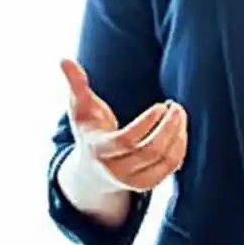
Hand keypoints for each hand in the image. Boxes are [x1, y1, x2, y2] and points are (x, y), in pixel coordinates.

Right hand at [60, 58, 187, 191]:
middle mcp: (115, 169)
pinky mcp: (147, 185)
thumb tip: (64, 60)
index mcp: (99, 149)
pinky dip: (179, 147)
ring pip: (164, 160)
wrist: (91, 169)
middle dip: (168, 128)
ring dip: (177, 136)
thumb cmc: (89, 130)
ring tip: (178, 114)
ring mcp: (132, 181)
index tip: (161, 105)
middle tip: (176, 107)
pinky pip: (171, 167)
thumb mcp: (80, 109)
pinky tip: (179, 130)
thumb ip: (75, 84)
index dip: (147, 123)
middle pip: (150, 151)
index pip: (127, 141)